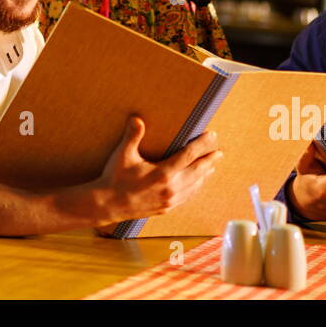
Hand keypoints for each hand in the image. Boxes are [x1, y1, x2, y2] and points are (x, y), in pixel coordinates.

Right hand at [91, 116, 220, 225]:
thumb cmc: (114, 178)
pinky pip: (187, 197)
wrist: (107, 205)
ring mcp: (170, 200)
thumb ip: (132, 136)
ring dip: (204, 174)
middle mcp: (171, 188)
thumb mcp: (123, 155)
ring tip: (211, 166)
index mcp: (163, 173)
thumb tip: (137, 118)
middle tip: (219, 152)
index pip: (189, 155)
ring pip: (194, 185)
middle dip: (209, 160)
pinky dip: (195, 188)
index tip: (212, 136)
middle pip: (197, 171)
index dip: (202, 144)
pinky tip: (197, 184)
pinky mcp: (166, 208)